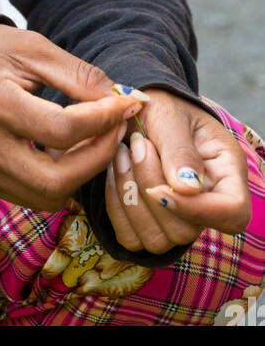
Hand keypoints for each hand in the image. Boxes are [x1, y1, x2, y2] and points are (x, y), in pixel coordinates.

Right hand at [0, 25, 141, 210]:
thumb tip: (121, 99)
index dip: (103, 119)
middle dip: (98, 158)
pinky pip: (29, 195)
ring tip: (93, 138)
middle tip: (116, 129)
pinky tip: (66, 151)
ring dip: (81, 172)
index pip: (61, 129)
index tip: (126, 103)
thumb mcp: (30, 48)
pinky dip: (58, 178)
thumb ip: (76, 75)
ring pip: (45, 196)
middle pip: (54, 180)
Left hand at [104, 88, 252, 254]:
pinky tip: (113, 173)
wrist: (139, 107)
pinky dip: (115, 208)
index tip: (160, 187)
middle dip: (150, 191)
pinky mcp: (150, 223)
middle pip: (185, 232)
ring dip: (129, 198)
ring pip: (156, 239)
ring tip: (121, 153)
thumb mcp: (170, 116)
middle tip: (134, 145)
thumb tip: (187, 190)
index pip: (233, 213)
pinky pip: (131, 237)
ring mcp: (179, 216)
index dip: (196, 210)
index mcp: (226, 172)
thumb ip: (180, 151)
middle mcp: (207, 202)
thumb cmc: (161, 105)